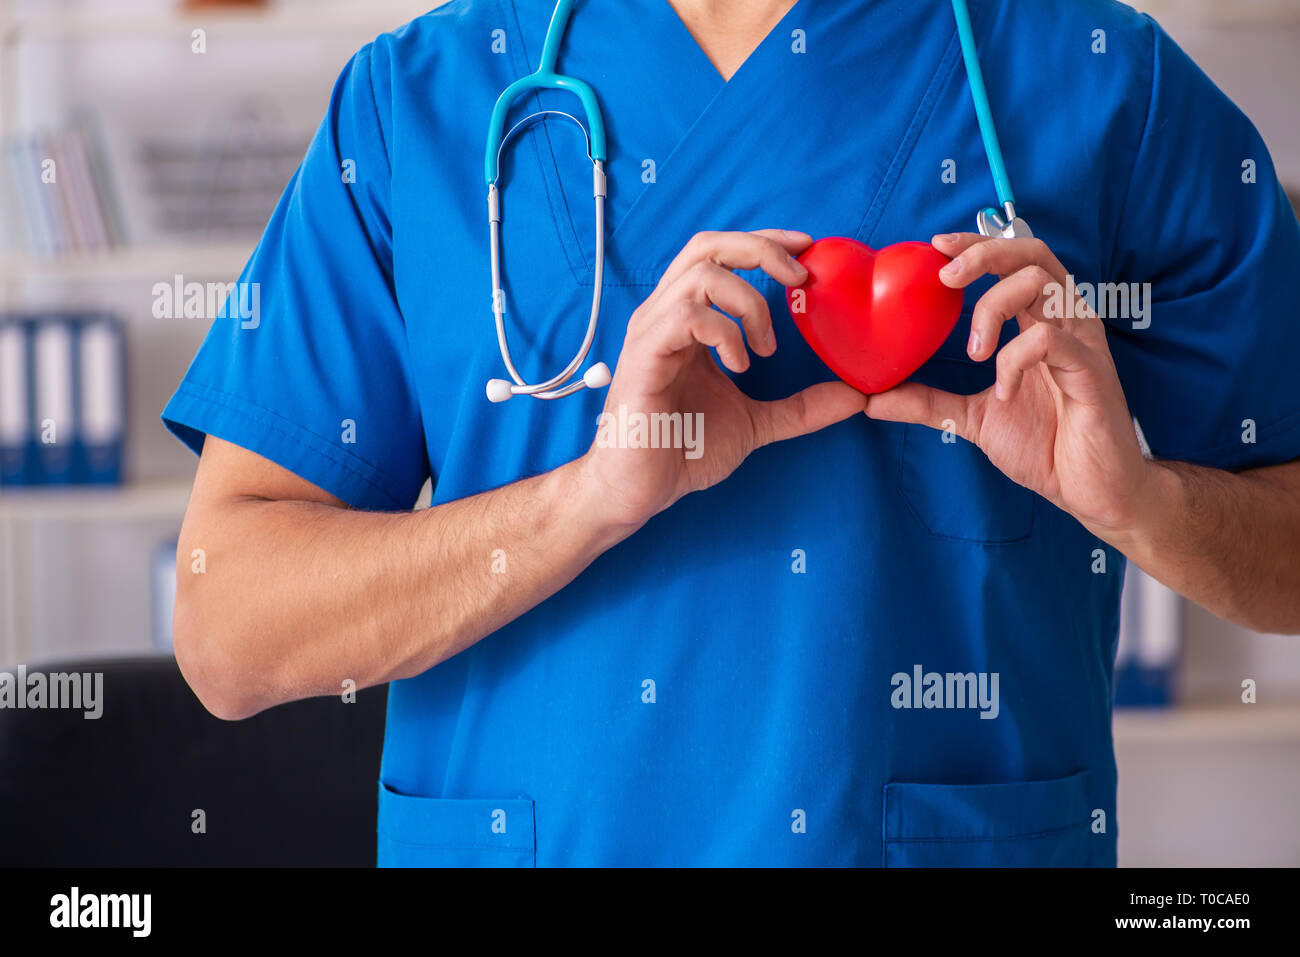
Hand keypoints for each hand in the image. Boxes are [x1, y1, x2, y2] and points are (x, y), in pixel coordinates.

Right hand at [580, 229, 866, 528]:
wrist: (637, 489)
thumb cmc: (681, 451)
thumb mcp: (756, 423)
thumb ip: (802, 407)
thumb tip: (857, 398)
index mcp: (686, 321)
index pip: (721, 255)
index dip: (765, 243)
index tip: (807, 251)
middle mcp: (665, 316)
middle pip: (708, 246)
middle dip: (760, 250)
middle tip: (799, 278)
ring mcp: (651, 333)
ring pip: (701, 274)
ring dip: (748, 302)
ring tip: (765, 348)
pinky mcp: (644, 357)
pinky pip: (686, 316)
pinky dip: (724, 332)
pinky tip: (740, 365)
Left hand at [864, 232, 1154, 534]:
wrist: (1090, 489)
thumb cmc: (1045, 446)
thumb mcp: (972, 418)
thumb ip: (927, 403)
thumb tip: (871, 400)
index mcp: (1042, 321)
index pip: (1014, 259)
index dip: (976, 244)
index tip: (935, 247)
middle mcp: (1066, 321)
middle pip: (1033, 253)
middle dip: (983, 254)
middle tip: (945, 279)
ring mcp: (1083, 343)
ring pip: (1042, 284)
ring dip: (993, 307)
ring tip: (973, 352)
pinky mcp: (1092, 371)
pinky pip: (1051, 340)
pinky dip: (1015, 358)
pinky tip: (1004, 391)